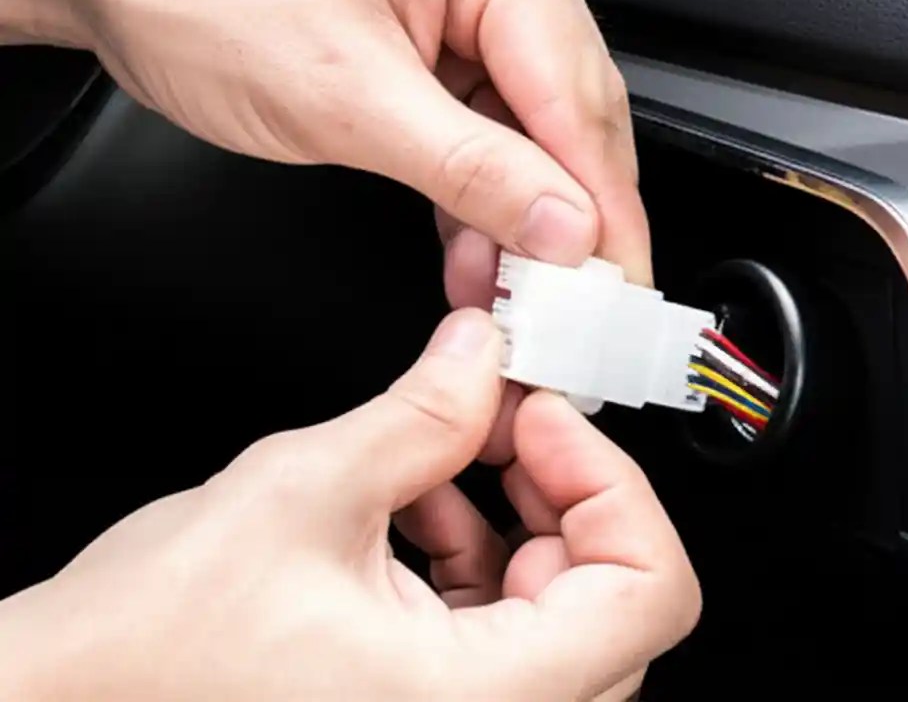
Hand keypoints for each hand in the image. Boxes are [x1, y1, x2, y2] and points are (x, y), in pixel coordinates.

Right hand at [0, 309, 699, 700]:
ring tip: (451, 460)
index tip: (549, 425)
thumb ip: (424, 413)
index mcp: (482, 699)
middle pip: (616, 606)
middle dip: (568, 497)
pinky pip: (506, 638)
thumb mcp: (303, 492)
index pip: (649, 594)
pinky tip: (423, 506)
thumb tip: (485, 355)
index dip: (614, 487)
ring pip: (564, 619)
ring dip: (523, 523)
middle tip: (509, 427)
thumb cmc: (142, 657)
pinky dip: (484, 561)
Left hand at [55, 0, 651, 467]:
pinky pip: (481, 151)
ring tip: (520, 302)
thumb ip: (468, 165)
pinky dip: (481, 213)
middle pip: (569, 123)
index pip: (576, 98)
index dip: (604, 200)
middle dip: (575, 223)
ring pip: (530, 146)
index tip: (618, 280)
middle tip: (584, 308)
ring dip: (527, 231)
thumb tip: (560, 224)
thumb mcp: (347, 96)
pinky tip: (481, 266)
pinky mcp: (428, 74)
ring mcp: (460, 35)